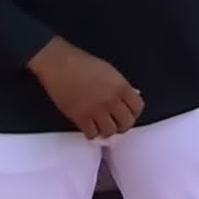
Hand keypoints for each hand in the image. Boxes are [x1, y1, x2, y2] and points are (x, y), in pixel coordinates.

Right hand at [27, 37, 144, 139]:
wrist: (60, 65)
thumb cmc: (84, 65)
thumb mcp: (110, 73)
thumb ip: (120, 87)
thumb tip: (125, 100)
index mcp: (121, 87)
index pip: (138, 107)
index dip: (134, 112)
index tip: (129, 114)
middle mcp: (112, 100)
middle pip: (127, 123)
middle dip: (123, 125)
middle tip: (116, 123)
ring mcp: (96, 110)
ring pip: (110, 132)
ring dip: (108, 130)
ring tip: (103, 126)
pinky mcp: (80, 118)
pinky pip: (92, 134)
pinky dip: (92, 133)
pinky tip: (90, 127)